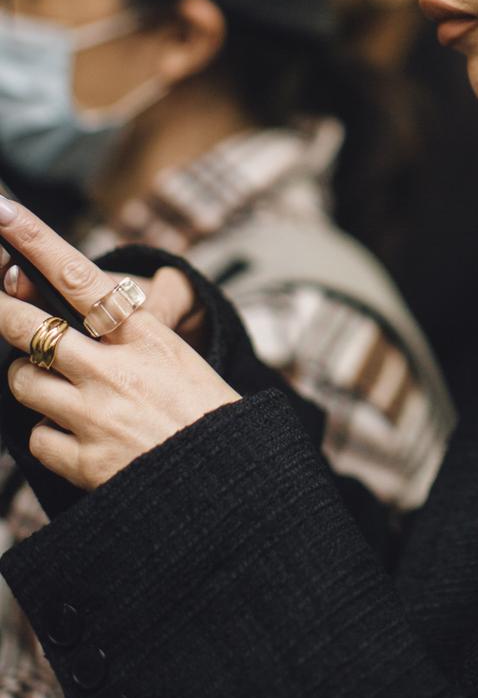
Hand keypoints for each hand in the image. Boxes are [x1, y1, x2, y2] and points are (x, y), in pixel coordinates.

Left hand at [0, 199, 238, 489]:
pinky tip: (75, 437)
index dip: (36, 241)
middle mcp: (116, 370)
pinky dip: (48, 435)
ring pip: (24, 381)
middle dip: (1, 309)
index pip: (81, 277)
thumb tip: (71, 317)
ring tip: (54, 387)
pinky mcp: (85, 463)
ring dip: (29, 380)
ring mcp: (96, 416)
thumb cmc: (206, 417)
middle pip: (32, 327)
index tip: (3, 211)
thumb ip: (126, 337)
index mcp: (146, 336)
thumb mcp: (179, 360)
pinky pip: (37, 438)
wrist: (234, 486)